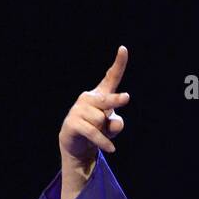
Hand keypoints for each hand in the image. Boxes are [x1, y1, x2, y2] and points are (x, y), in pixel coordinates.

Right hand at [60, 45, 130, 169]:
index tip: (123, 49)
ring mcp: (78, 109)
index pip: (111, 78)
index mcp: (100, 95)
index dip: (118, 64)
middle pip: (106, 99)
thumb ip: (116, 124)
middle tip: (126, 97)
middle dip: (116, 100)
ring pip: (100, 120)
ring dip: (104, 132)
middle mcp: (89, 98)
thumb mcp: (111, 128)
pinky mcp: (73, 122)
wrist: (77, 146)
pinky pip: (93, 132)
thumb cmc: (98, 132)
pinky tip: (112, 149)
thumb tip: (115, 122)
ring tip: (99, 136)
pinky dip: (104, 141)